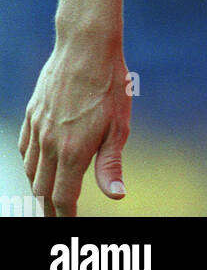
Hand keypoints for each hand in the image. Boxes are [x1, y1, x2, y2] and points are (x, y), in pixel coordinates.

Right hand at [18, 33, 131, 216]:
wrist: (86, 45)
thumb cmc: (109, 84)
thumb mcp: (119, 125)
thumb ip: (111, 164)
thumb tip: (116, 196)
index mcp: (73, 152)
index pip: (63, 198)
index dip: (65, 216)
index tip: (69, 224)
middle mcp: (50, 144)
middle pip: (42, 189)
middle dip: (48, 208)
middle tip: (57, 216)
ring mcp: (38, 128)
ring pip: (30, 170)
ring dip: (38, 186)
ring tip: (48, 195)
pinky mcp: (32, 113)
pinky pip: (23, 147)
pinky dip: (29, 162)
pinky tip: (38, 162)